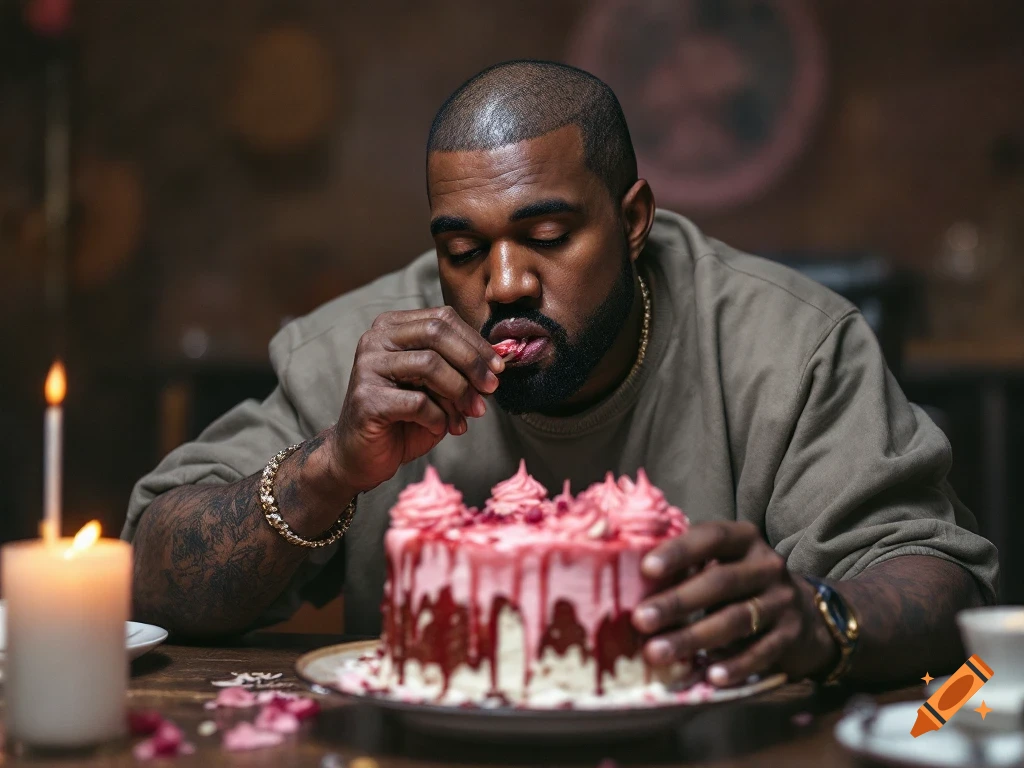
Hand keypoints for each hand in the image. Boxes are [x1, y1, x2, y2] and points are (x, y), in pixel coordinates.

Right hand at [329, 306, 503, 492]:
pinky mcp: (366, 399)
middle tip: (491, 388)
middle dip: (471, 362)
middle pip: (436, 333)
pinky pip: (418, 402)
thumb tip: (500, 359)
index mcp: (392, 327)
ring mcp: (367, 367)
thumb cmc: (404, 419)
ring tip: (472, 413)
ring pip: (429, 365)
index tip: (498, 367)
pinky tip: (441, 429)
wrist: (363, 456)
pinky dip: (439, 418)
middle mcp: (375, 340)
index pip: (442, 318)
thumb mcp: (436, 387)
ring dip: (460, 392)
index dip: (475, 342)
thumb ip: (459, 368)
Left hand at [631, 521, 836, 686]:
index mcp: (744, 539)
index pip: (711, 537)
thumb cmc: (741, 582)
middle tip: (640, 620)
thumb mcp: (723, 562)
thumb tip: (625, 575)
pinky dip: (734, 665)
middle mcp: (767, 566)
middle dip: (677, 602)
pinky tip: (709, 677)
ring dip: (694, 638)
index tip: (645, 568)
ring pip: (736, 620)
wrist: (806, 614)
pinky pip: (761, 652)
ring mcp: (782, 601)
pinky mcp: (790, 636)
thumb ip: (687, 564)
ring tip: (658, 652)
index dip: (679, 551)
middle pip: (721, 582)